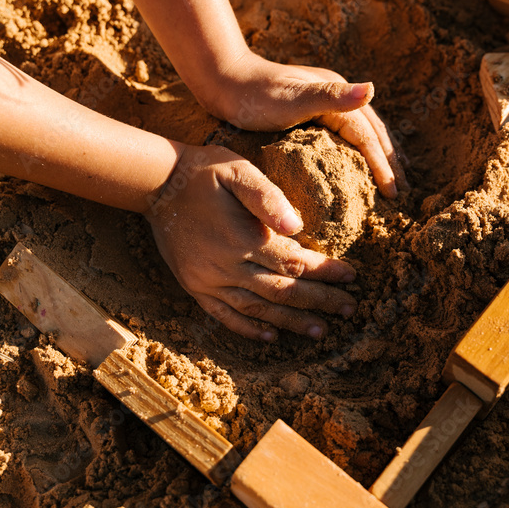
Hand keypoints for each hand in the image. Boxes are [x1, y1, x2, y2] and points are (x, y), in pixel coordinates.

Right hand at [146, 144, 358, 341]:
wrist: (156, 184)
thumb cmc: (204, 172)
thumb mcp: (237, 170)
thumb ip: (267, 196)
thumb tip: (297, 225)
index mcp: (243, 238)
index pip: (295, 262)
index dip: (325, 272)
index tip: (352, 277)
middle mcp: (227, 265)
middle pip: (282, 291)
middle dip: (319, 302)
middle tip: (349, 309)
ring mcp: (208, 280)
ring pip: (257, 309)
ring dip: (290, 322)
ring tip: (320, 331)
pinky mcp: (194, 287)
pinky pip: (224, 315)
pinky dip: (248, 329)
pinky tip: (270, 337)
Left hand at [202, 52, 404, 197]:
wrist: (221, 79)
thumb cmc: (252, 96)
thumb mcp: (292, 99)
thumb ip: (331, 96)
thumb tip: (372, 89)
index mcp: (335, 93)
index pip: (368, 135)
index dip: (383, 164)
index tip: (393, 194)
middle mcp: (334, 94)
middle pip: (371, 131)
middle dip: (388, 161)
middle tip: (401, 192)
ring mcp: (323, 101)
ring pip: (360, 131)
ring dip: (377, 155)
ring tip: (388, 179)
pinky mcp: (309, 110)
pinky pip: (342, 134)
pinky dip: (356, 151)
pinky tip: (352, 166)